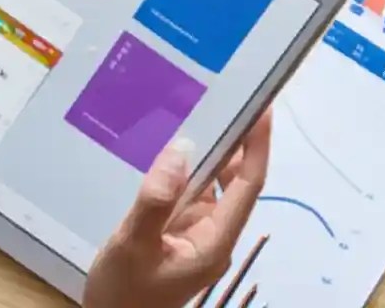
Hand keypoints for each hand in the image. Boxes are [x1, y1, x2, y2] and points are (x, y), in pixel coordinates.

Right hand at [84, 111, 271, 307]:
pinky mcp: (177, 232)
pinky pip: (191, 193)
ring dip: (211, 153)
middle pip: (236, 182)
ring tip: (203, 111)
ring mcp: (196, 233)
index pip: (247, 185)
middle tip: (228, 96)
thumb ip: (156, 199)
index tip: (261, 109)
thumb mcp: (133, 245)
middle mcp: (213, 235)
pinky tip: (173, 148)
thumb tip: (181, 148)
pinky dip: (187, 169)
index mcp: (214, 241)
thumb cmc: (123, 292)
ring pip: (214, 185)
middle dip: (237, 142)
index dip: (257, 146)